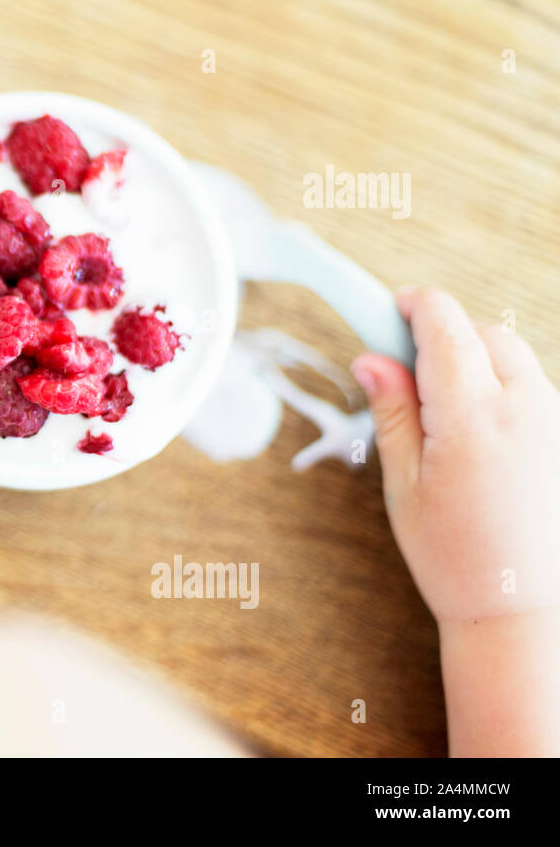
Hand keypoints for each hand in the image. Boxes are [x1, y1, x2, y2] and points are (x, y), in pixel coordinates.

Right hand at [351, 287, 559, 624]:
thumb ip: (392, 411)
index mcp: (472, 417)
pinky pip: (534, 387)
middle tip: (406, 371)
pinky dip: (503, 388)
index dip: (413, 305)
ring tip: (445, 415)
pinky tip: (480, 436)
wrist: (524, 609)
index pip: (444, 324)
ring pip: (513, 357)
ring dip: (476, 361)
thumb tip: (372, 360)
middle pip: (482, 333)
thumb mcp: (404, 483)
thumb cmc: (456, 556)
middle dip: (443, 335)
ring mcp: (555, 421)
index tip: (389, 306)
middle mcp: (525, 408)